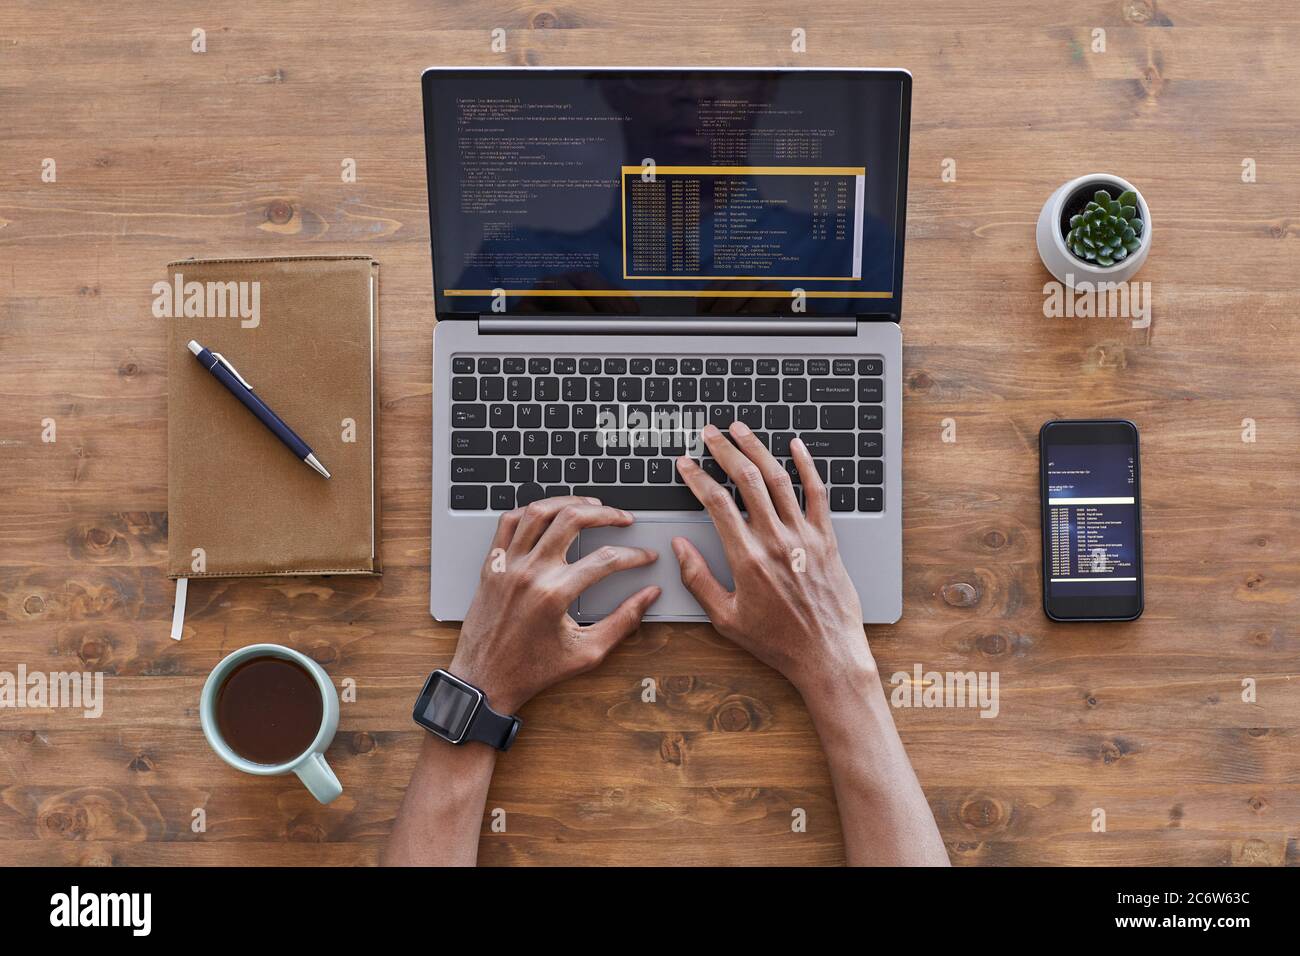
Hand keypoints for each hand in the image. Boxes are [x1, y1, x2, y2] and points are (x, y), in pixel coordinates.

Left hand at [450, 496, 660, 712]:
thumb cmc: (533, 670)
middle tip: (623, 518)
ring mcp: (507, 565)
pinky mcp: (491, 565)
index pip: (606, 559)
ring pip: (539, 512)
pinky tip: (548, 513)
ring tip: (591, 505)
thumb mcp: (587, 653)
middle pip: (573, 520)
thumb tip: (648, 596)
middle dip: (606, 513)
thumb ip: (623, 622)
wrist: (484, 680)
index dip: (634, 555)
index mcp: (554, 595)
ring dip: (569, 502)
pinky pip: (508, 523)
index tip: (646, 556)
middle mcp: (529, 573)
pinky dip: (530, 511)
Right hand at [671, 423, 873, 695]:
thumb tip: (680, 548)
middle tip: (710, 433)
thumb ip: (698, 579)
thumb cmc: (776, 641)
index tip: (685, 464)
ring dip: (757, 448)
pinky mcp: (826, 538)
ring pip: (778, 478)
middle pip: (746, 479)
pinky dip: (807, 465)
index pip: (716, 503)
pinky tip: (796, 446)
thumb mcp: (725, 618)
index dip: (697, 477)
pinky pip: (817, 493)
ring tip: (741, 430)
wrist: (827, 654)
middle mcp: (776, 540)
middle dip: (724, 450)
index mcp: (747, 559)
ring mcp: (804, 536)